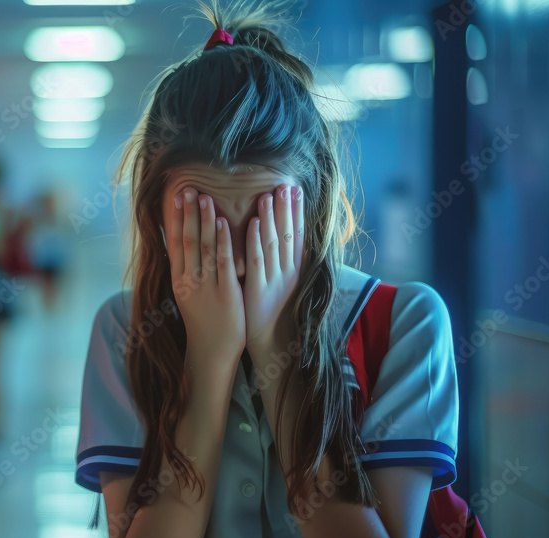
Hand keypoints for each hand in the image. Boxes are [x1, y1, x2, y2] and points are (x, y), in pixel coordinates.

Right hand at [168, 187, 245, 368]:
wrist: (213, 350)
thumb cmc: (204, 321)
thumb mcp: (189, 294)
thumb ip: (188, 271)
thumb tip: (187, 246)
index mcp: (179, 280)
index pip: (175, 243)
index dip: (176, 219)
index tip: (176, 198)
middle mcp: (188, 281)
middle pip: (187, 241)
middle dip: (187, 213)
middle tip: (188, 189)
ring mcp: (206, 287)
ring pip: (203, 247)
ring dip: (204, 220)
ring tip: (204, 197)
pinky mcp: (224, 293)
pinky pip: (222, 262)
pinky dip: (222, 240)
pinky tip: (222, 222)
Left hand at [244, 184, 303, 357]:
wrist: (271, 342)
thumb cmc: (273, 310)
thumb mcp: (282, 282)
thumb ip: (281, 260)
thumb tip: (279, 236)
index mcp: (294, 270)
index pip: (297, 235)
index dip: (297, 212)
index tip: (295, 190)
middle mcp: (288, 272)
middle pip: (288, 234)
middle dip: (286, 209)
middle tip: (285, 184)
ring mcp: (275, 280)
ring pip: (272, 244)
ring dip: (269, 218)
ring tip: (268, 195)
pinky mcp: (258, 289)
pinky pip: (257, 261)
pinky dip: (254, 240)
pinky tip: (251, 223)